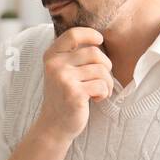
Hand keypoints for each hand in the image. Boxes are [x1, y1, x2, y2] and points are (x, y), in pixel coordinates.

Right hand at [34, 26, 113, 144]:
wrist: (55, 125)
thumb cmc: (64, 95)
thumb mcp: (62, 71)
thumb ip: (73, 54)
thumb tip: (98, 38)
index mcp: (51, 56)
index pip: (73, 34)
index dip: (90, 34)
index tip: (99, 40)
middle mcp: (55, 65)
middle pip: (94, 53)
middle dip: (106, 66)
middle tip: (102, 79)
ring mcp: (63, 79)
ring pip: (101, 70)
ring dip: (107, 83)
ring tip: (99, 91)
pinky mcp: (74, 94)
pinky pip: (102, 85)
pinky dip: (104, 93)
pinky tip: (96, 99)